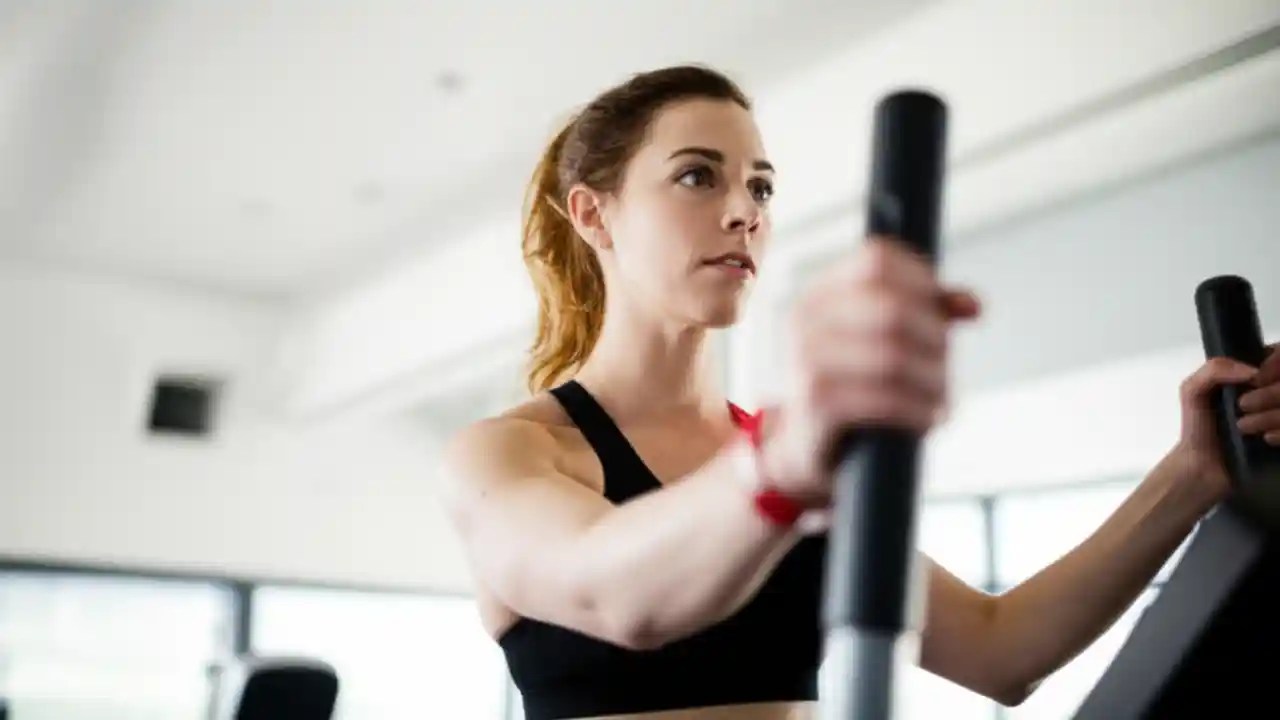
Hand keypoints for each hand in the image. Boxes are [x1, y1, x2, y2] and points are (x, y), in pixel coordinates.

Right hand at [757, 237, 981, 506]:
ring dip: (932, 379)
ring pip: (893, 356)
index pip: (876, 260)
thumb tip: (973, 306)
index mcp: (818, 296)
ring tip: (940, 395)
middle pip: (892, 308)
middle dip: (933, 336)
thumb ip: (924, 314)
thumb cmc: (851, 390)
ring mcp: (805, 363)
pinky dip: (919, 409)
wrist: (804, 451)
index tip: (940, 310)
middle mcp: (804, 322)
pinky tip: (929, 416)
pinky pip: (885, 399)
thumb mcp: (878, 343)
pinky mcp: (816, 405)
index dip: (921, 279)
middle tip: (944, 361)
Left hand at [1169, 343, 1279, 503]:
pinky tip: (1265, 439)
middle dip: (1270, 394)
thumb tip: (1253, 372)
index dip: (1275, 365)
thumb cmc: (1199, 427)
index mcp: (1256, 377)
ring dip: (1272, 415)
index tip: (1256, 379)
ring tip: (1244, 427)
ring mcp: (1279, 417)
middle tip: (1242, 408)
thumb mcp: (1194, 391)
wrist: (1203, 469)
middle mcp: (1274, 394)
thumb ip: (1215, 369)